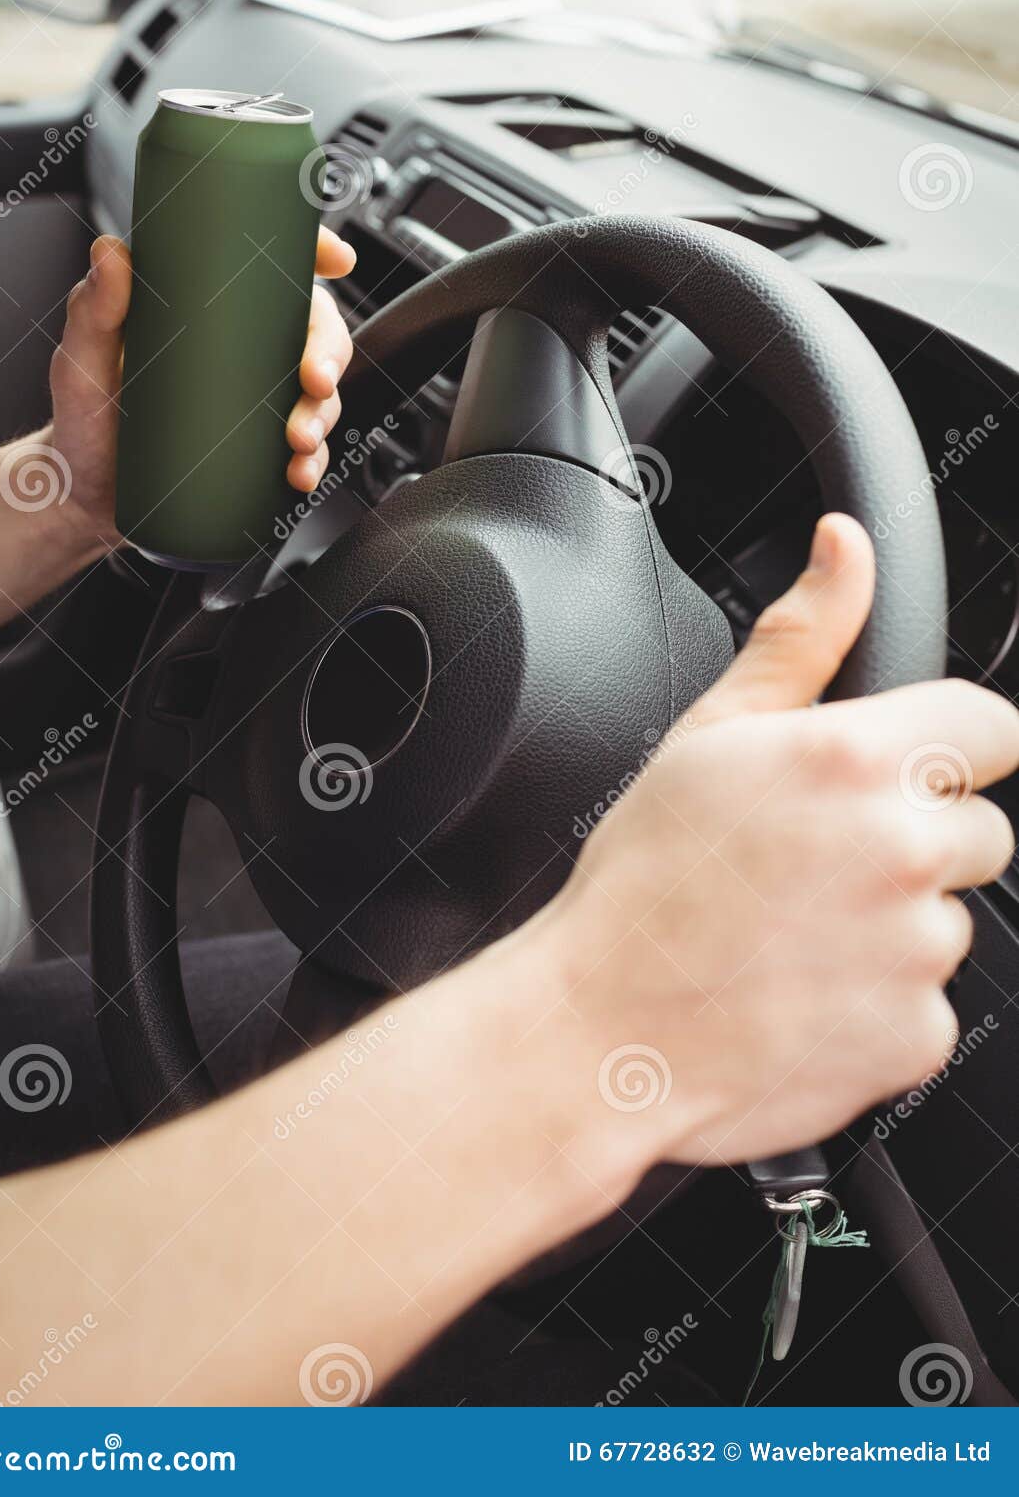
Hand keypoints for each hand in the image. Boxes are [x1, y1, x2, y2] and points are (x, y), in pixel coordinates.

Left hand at [48, 228, 355, 554]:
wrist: (85, 494)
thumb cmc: (83, 417)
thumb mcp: (82, 358)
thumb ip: (94, 307)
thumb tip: (110, 252)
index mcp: (208, 306)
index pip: (272, 268)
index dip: (315, 254)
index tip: (337, 262)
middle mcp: (242, 348)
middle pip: (315, 330)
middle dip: (330, 353)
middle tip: (313, 380)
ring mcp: (256, 401)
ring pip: (321, 392)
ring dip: (325, 414)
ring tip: (299, 440)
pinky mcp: (260, 450)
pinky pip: (308, 450)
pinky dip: (315, 463)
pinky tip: (299, 474)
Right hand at [533, 513, 1018, 1187]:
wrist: (604, 1031)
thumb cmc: (643, 884)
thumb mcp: (711, 734)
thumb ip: (802, 634)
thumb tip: (845, 547)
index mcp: (858, 758)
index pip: (993, 727)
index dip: (951, 748)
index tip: (907, 774)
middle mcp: (903, 848)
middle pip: (979, 831)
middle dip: (916, 841)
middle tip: (816, 866)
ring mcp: (918, 949)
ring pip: (948, 920)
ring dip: (895, 927)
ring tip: (795, 936)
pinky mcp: (919, 1035)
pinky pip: (928, 1005)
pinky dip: (880, 1003)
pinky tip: (803, 994)